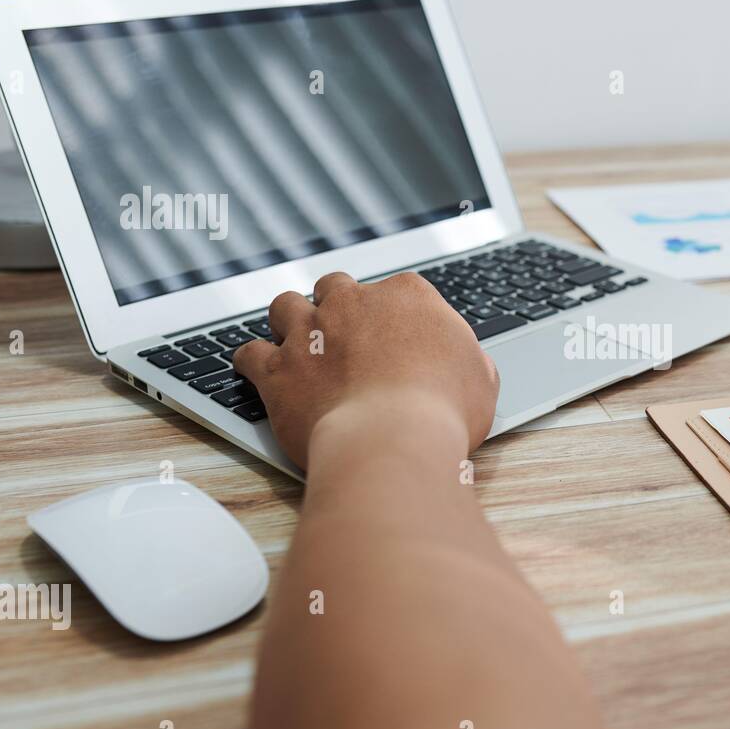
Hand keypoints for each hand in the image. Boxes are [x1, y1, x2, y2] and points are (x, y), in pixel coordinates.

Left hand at [233, 272, 498, 469]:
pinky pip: (248, 353)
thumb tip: (467, 363)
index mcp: (408, 296)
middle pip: (336, 287)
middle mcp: (353, 303)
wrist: (393, 440)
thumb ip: (468, 361)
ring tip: (297, 344)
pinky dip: (250, 361)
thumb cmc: (443, 412)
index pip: (398, 289)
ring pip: (285, 306)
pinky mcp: (276, 368)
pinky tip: (256, 370)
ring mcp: (309, 332)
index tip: (397, 337)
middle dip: (338, 307)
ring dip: (289, 321)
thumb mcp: (481, 381)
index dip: (395, 315)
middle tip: (345, 336)